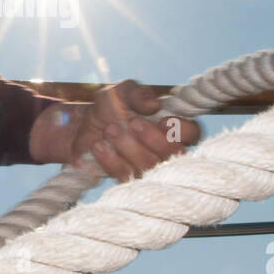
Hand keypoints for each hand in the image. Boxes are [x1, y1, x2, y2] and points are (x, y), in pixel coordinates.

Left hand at [28, 79, 201, 179]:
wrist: (81, 127)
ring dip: (129, 147)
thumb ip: (138, 94)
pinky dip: (112, 161)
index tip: (162, 120)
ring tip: (110, 130)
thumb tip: (154, 105)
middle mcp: (166, 150)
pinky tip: (99, 146)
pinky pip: (127, 177)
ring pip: (150, 167)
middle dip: (152, 138)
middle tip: (131, 123)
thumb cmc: (109, 107)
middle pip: (174, 154)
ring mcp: (149, 169)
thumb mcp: (121, 92)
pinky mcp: (130, 181)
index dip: (181, 129)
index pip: (193, 133)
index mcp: (171, 126)